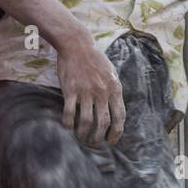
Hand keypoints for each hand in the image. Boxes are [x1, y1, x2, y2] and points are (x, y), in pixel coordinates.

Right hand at [56, 31, 125, 145]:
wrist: (77, 44)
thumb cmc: (95, 60)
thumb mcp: (111, 73)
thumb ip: (114, 91)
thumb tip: (117, 110)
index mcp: (114, 88)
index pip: (119, 116)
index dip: (117, 132)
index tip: (112, 141)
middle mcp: (102, 91)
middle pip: (104, 122)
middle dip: (100, 137)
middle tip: (95, 143)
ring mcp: (86, 91)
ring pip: (87, 121)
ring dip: (84, 134)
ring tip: (82, 138)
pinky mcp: (70, 89)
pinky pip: (70, 113)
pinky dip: (69, 123)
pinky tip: (67, 127)